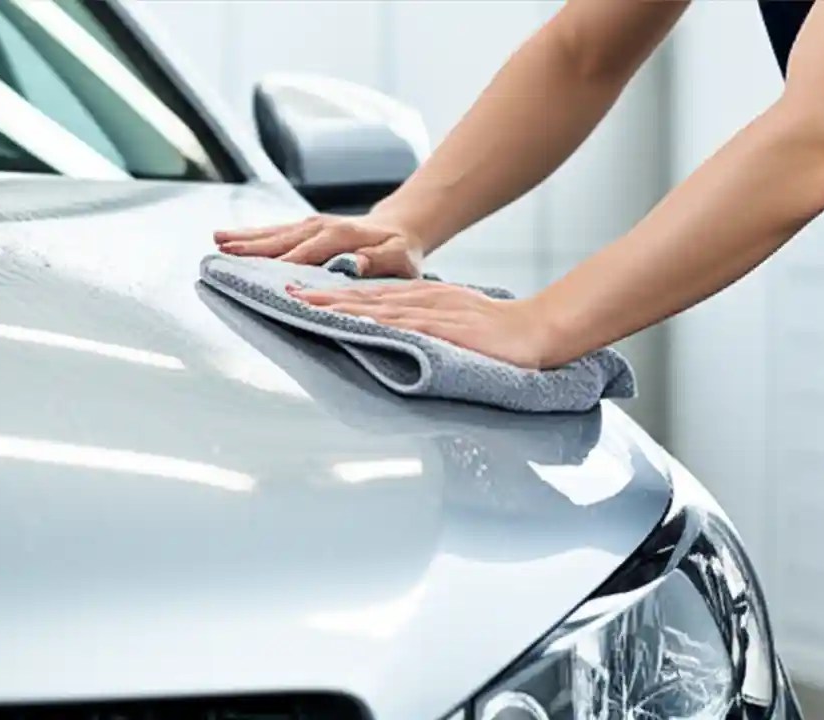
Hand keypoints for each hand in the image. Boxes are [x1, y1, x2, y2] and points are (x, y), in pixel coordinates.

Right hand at [214, 213, 424, 277]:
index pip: (311, 251)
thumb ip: (380, 261)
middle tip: (225, 253)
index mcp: (344, 236)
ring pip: (274, 233)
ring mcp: (310, 225)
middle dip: (255, 247)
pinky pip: (273, 231)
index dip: (289, 263)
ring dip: (245, 238)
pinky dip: (249, 235)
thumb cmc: (400, 251)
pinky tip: (225, 237)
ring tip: (217, 242)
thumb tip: (356, 264)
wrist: (398, 228)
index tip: (264, 275)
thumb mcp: (400, 259)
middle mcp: (322, 226)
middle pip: (284, 239)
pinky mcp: (302, 228)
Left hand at [288, 281, 550, 368]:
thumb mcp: (454, 320)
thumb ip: (424, 324)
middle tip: (288, 292)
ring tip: (308, 303)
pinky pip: (407, 324)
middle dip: (325, 295)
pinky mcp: (447, 328)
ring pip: (378, 306)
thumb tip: (394, 333)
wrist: (536, 329)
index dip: (334, 293)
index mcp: (423, 298)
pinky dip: (378, 322)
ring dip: (341, 305)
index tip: (303, 292)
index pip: (370, 295)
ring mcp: (434, 313)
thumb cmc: (498, 331)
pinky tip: (356, 322)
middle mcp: (422, 300)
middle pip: (365, 296)